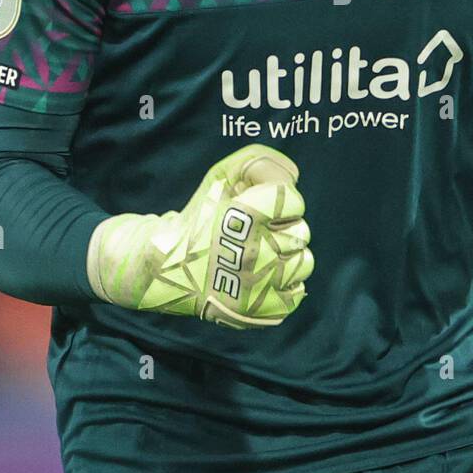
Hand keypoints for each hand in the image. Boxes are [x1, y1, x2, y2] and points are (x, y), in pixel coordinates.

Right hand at [87, 144, 312, 328]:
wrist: (169, 269)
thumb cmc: (200, 217)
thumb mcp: (218, 176)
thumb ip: (257, 162)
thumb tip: (294, 176)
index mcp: (244, 217)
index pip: (292, 200)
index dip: (280, 202)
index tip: (262, 209)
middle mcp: (254, 252)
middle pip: (301, 232)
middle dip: (281, 228)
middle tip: (254, 233)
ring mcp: (260, 285)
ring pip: (303, 262)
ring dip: (286, 256)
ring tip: (258, 255)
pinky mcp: (263, 310)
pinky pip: (297, 290)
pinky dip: (283, 283)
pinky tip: (259, 277)